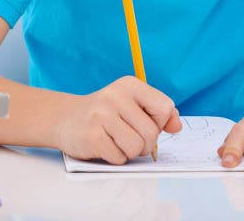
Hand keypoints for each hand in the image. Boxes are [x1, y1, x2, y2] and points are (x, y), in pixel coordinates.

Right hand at [55, 76, 181, 164]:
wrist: (67, 118)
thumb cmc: (107, 114)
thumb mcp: (133, 104)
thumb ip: (160, 113)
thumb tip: (177, 126)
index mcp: (130, 85)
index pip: (164, 108)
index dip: (159, 123)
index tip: (144, 122)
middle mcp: (115, 96)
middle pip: (151, 132)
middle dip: (145, 143)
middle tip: (130, 138)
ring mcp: (101, 115)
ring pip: (136, 147)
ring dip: (130, 152)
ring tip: (118, 142)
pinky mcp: (91, 135)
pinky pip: (118, 157)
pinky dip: (115, 158)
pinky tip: (104, 146)